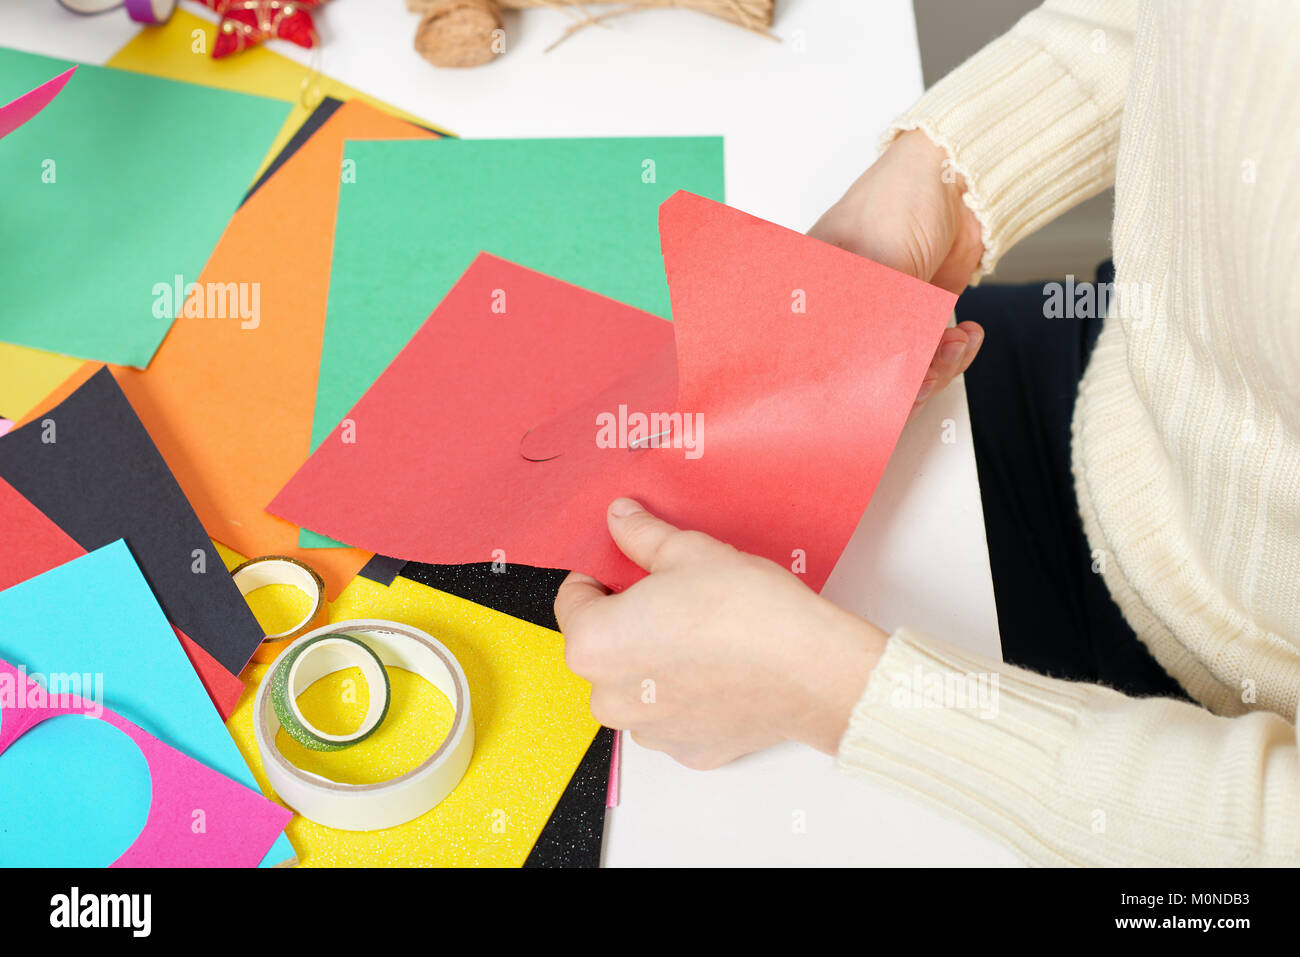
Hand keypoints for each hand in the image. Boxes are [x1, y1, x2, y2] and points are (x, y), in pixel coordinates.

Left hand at [554, 498, 886, 768]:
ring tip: (702, 636)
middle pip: (603, 647)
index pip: (573, 600)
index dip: (601, 577)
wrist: (810, 669)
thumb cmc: (748, 612)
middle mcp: (610, 697)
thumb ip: (641, 535)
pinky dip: (687, 695)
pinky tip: (720, 670)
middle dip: (629, 622)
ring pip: (637, 685)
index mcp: (594, 644)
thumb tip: (621, 518)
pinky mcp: (687, 750)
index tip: (628, 571)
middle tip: (675, 600)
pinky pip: (672, 715)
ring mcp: (648, 731)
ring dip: (655, 662)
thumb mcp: (687, 551)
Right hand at [809, 129, 985, 414]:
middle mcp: (840, 318)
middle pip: (852, 383)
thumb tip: (864, 373)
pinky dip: (952, 358)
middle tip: (920, 374)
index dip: (830, 392)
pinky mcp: (916, 326)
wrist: (962, 182)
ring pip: (895, 381)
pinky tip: (963, 336)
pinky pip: (929, 364)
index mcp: (809, 301)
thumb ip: (869, 321)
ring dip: (932, 373)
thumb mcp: (875, 265)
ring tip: (951, 345)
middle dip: (894, 389)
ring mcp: (880, 324)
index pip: (808, 364)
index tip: (858, 399)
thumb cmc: (900, 199)